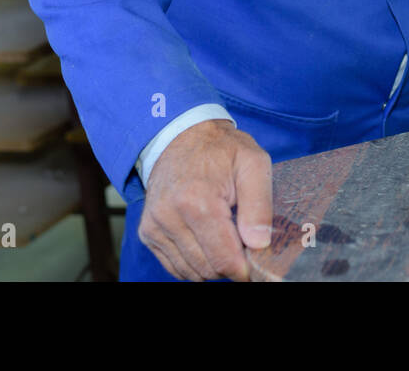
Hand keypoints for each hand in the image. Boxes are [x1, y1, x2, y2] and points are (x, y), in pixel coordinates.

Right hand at [139, 119, 272, 280]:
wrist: (180, 135)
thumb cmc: (221, 149)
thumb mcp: (254, 163)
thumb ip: (260, 205)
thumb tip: (259, 244)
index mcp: (198, 200)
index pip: (224, 260)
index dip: (245, 267)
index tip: (256, 257)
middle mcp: (170, 216)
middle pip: (207, 269)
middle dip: (229, 265)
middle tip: (242, 243)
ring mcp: (155, 225)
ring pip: (189, 272)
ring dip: (211, 265)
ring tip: (225, 238)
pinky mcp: (147, 232)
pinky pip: (174, 267)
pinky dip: (193, 263)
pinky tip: (206, 241)